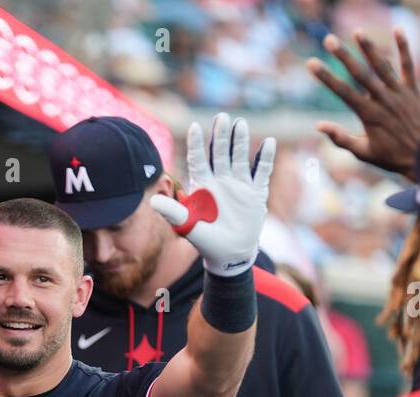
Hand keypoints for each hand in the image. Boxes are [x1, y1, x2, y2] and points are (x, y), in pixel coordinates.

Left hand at [150, 114, 274, 276]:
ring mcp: (239, 186)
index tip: (194, 126)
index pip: (198, 160)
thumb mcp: (187, 226)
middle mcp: (221, 181)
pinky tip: (268, 143)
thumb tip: (151, 202)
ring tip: (240, 123)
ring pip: (239, 158)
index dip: (196, 144)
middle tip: (222, 117)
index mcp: (203, 186)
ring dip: (239, 142)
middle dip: (221, 136)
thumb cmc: (206, 241)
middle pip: (220, 154)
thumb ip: (173, 212)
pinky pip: (261, 172)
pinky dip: (264, 158)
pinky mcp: (255, 194)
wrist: (229, 256)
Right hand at [308, 29, 419, 179]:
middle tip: (328, 40)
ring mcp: (399, 92)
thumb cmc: (391, 157)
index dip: (326, 76)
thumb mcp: (363, 152)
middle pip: (359, 73)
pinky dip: (404, 47)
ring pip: (382, 65)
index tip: (312, 63)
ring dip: (369, 47)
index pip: (343, 91)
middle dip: (343, 55)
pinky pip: (408, 65)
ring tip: (357, 32)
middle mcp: (383, 99)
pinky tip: (397, 29)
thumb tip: (318, 126)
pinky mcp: (413, 89)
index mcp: (368, 114)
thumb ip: (340, 138)